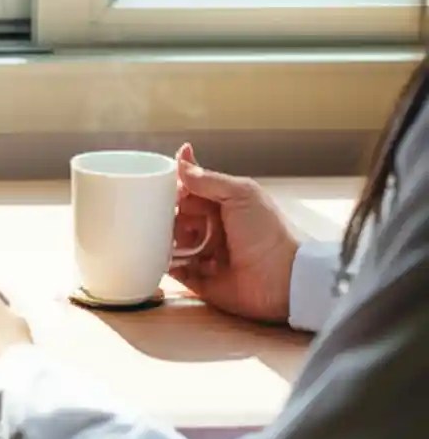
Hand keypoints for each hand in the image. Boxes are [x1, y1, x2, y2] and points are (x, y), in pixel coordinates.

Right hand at [170, 144, 300, 322]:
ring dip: (164, 241)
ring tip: (168, 242)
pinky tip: (161, 260)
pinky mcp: (199, 281)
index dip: (172, 190)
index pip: (187, 193)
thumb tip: (181, 158)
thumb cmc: (266, 233)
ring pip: (170, 244)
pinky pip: (174, 272)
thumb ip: (208, 179)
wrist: (283, 278)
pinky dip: (164, 266)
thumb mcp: (241, 194)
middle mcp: (211, 228)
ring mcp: (204, 255)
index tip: (156, 188)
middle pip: (175, 218)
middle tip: (162, 219)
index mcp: (221, 205)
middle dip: (165, 218)